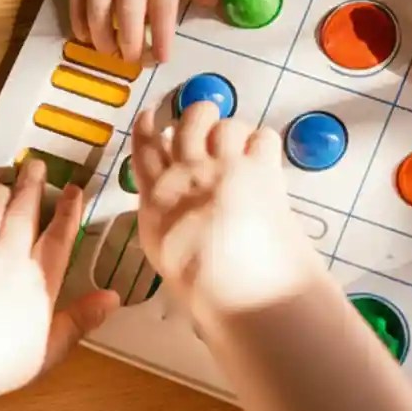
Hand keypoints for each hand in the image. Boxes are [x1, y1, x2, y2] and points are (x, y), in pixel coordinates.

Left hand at [0, 160, 118, 404]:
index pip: (59, 236)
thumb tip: (111, 298)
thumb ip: (79, 321)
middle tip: (36, 165)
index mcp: (37, 282)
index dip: (69, 210)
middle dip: (32, 184)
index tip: (74, 189)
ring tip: (1, 184)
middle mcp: (7, 257)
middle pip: (23, 211)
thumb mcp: (47, 351)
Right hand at [70, 0, 215, 62]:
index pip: (162, 6)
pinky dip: (80, 20)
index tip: (162, 57)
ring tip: (112, 53)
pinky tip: (86, 35)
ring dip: (103, 39)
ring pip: (98, 9)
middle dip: (131, 46)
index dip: (162, 37)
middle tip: (135, 62)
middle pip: (128, 14)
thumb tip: (211, 3)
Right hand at [130, 103, 326, 321]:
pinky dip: (265, 144)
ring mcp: (222, 168)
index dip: (148, 129)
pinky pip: (262, 137)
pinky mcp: (259, 169)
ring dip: (234, 130)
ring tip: (243, 146)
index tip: (151, 115)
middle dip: (198, 117)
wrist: (247, 295)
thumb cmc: (206, 292)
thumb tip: (174, 205)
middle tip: (210, 124)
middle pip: (186, 124)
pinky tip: (267, 159)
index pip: (144, 152)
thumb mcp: (168, 255)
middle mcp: (185, 177)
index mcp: (157, 203)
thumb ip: (166, 221)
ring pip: (224, 124)